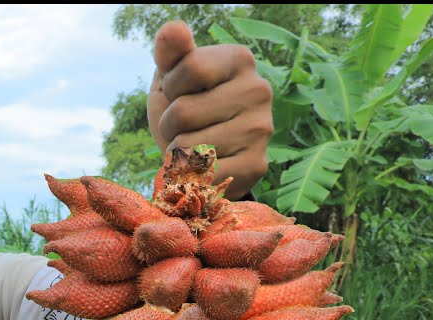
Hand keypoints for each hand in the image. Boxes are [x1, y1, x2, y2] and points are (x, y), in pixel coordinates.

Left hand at [147, 21, 271, 199]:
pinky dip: (192, 177)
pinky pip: (202, 174)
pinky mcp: (257, 164)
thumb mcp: (171, 80)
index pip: (189, 68)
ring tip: (194, 147)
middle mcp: (259, 90)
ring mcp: (262, 129)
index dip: (170, 87)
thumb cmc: (182, 110)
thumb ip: (171, 54)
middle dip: (169, 125)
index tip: (178, 93)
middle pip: (183, 112)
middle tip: (184, 127)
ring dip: (178, 153)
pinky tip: (205, 168)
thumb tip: (171, 29)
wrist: (198, 159)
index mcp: (240, 59)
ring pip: (189, 146)